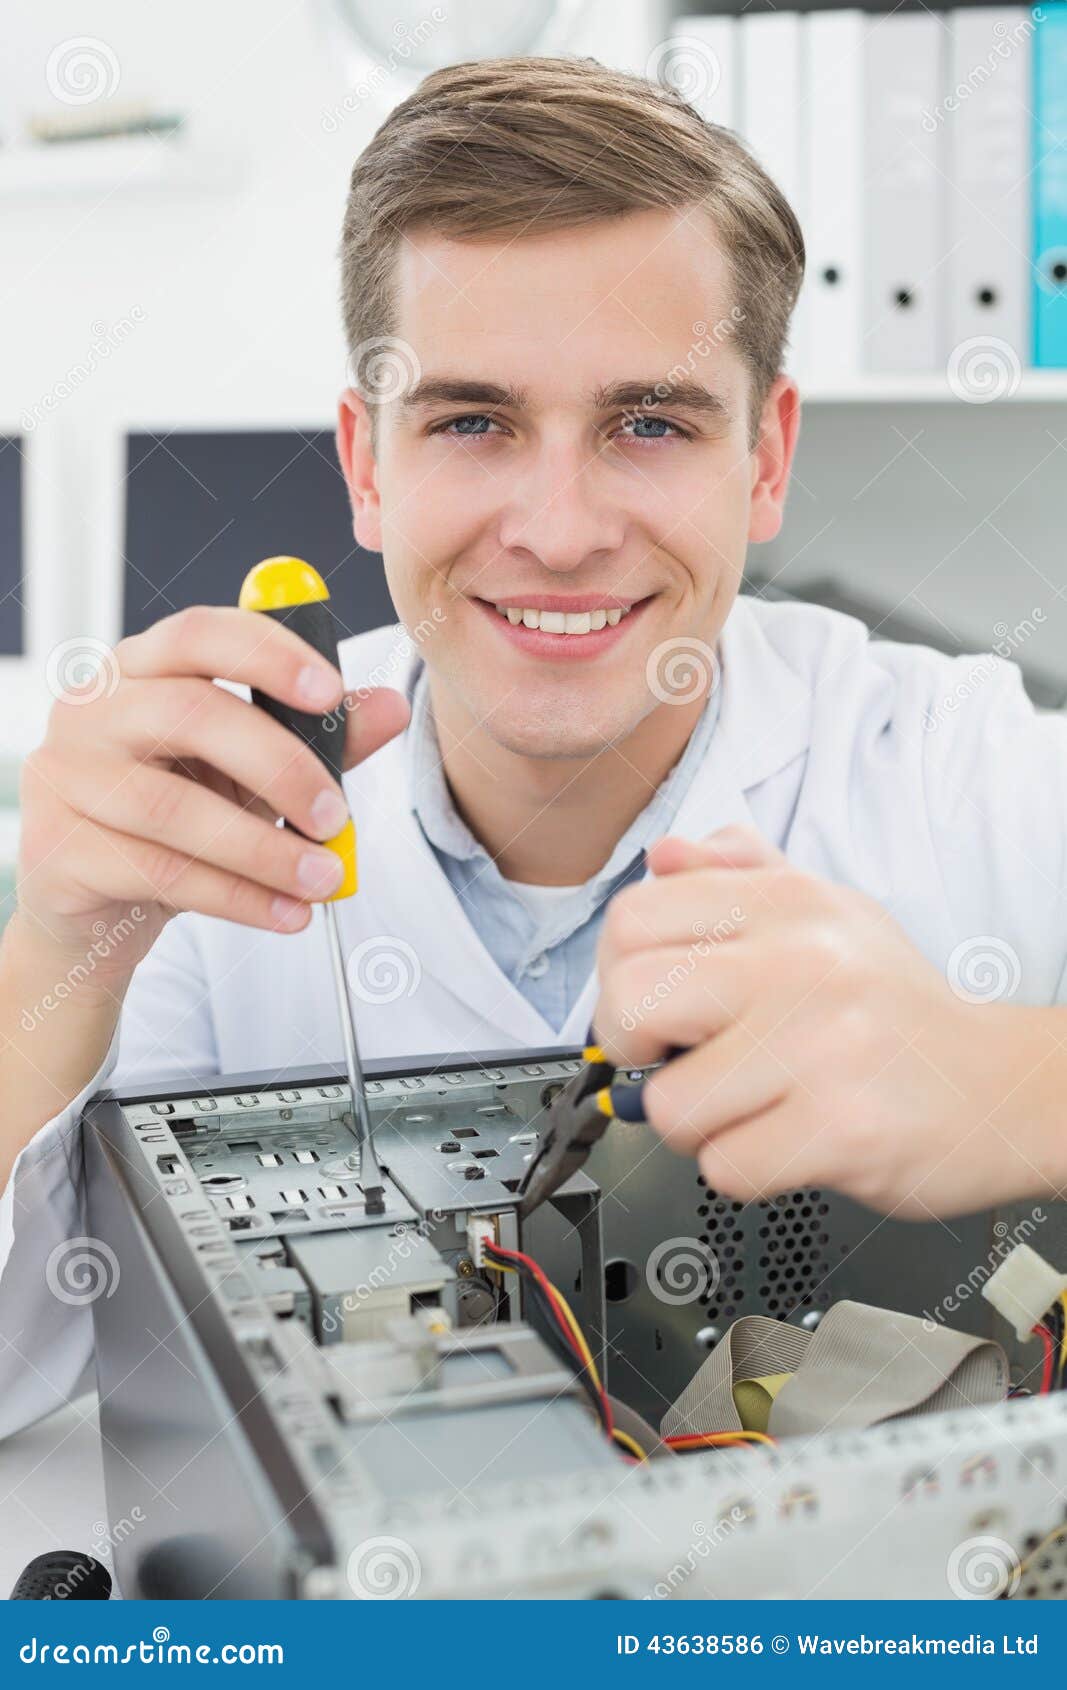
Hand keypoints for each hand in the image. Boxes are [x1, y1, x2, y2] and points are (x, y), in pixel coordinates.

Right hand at [16, 605, 409, 986]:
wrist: (97, 896)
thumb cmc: (178, 810)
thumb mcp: (253, 770)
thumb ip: (319, 738)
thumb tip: (390, 706)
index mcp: (143, 668)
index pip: (200, 633)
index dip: (268, 655)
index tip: (331, 692)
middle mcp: (94, 709)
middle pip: (189, 713)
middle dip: (280, 766)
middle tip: (338, 815)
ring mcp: (66, 778)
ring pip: (173, 808)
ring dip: (265, 849)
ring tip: (324, 877)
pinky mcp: (59, 850)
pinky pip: (159, 873)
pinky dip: (238, 897)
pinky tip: (286, 912)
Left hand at [594, 825, 1065, 1218]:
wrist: (1002, 1083)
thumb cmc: (895, 1007)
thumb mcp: (826, 913)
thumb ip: (739, 875)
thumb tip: (663, 856)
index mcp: (784, 902)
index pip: (633, 921)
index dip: (618, 977)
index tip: (651, 1008)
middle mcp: (799, 962)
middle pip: (631, 1004)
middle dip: (634, 1052)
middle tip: (676, 1062)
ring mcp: (820, 1045)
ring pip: (670, 1103)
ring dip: (695, 1124)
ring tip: (746, 1106)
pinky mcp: (840, 1127)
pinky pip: (725, 1166)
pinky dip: (743, 1167)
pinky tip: (785, 1139)